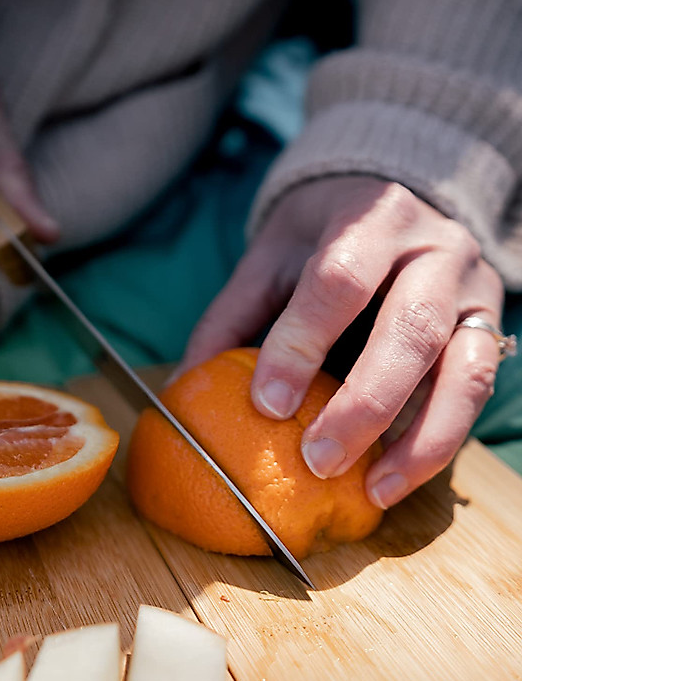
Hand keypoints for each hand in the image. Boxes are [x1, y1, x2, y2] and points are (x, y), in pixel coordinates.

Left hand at [179, 176, 505, 507]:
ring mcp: (474, 289)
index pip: (339, 280)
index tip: (266, 405)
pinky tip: (397, 479)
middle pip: (411, 328)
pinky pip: (477, 391)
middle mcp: (435, 248)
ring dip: (418, 439)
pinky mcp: (492, 327)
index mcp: (371, 217)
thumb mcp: (270, 260)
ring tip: (371, 489)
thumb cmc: (322, 236)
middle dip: (363, 403)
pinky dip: (439, 442)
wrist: (398, 190)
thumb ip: (233, 319)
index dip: (301, 345)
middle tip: (316, 460)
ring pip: (463, 368)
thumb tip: (187, 391)